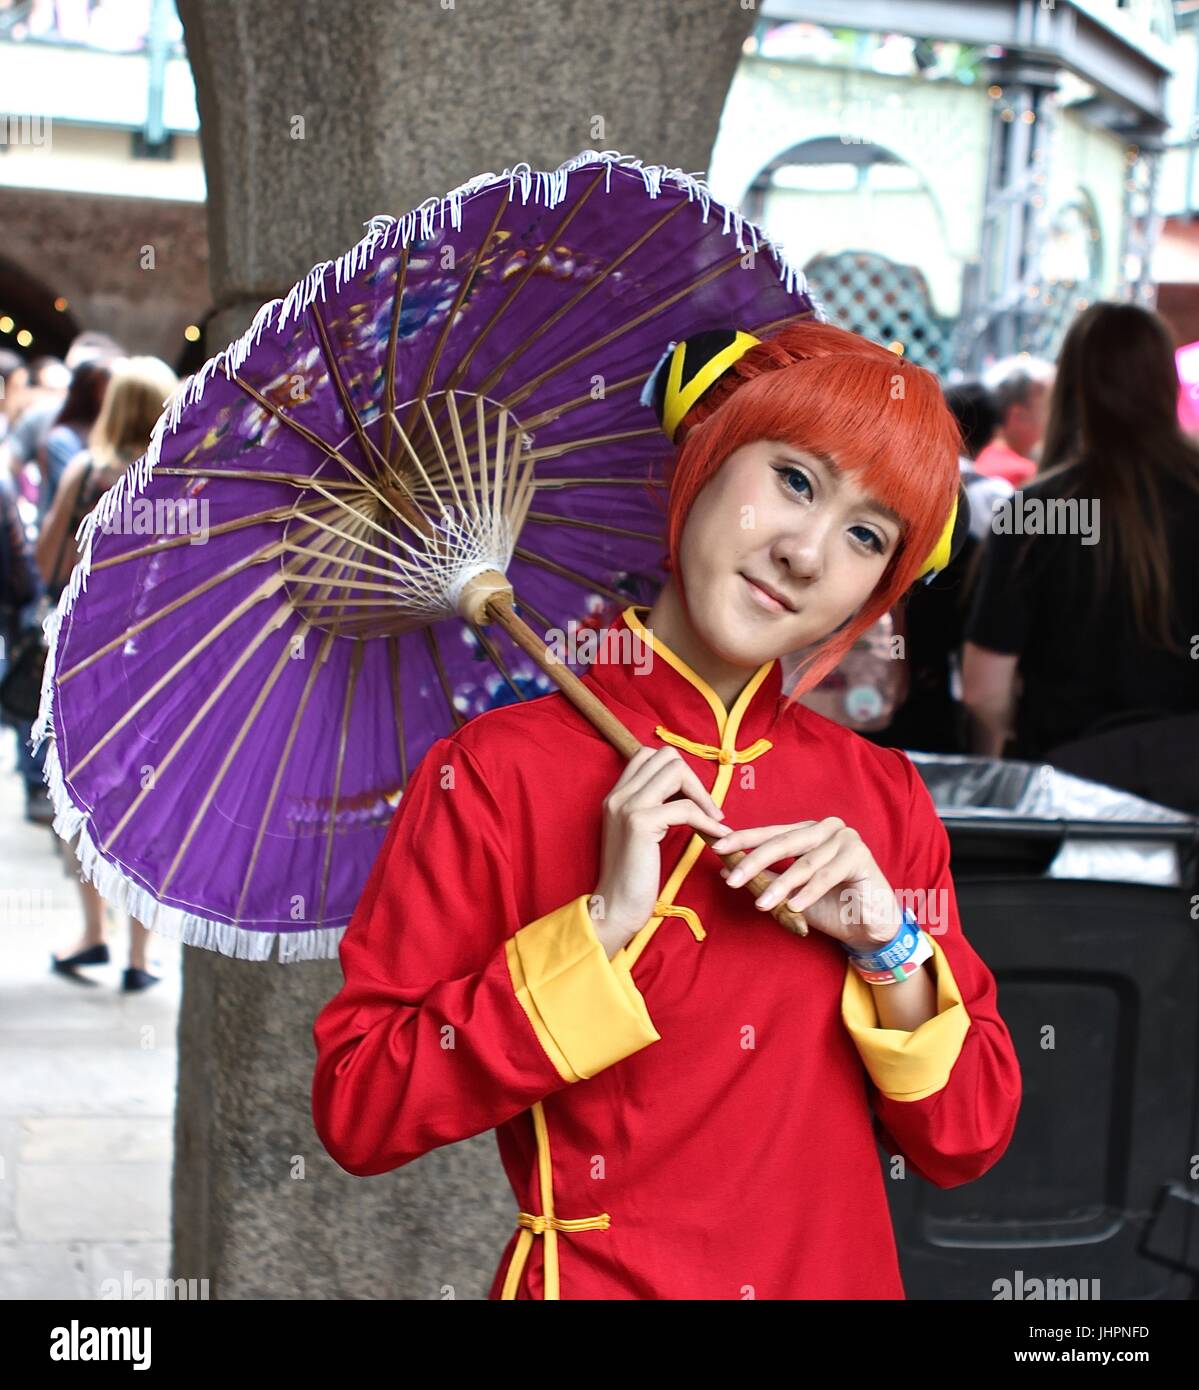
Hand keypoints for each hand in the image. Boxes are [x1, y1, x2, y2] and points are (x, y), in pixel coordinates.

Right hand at [591, 746, 728, 957]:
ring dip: (702, 795)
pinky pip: (686, 808)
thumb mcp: (638, 835)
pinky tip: (716, 836)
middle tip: (706, 810)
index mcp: (616, 795)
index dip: (677, 772)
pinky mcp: (640, 823)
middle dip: (693, 779)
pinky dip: (707, 821)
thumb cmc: (631, 878)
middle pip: (665, 756)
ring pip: (676, 771)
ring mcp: (627, 806)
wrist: (614, 907)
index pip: (649, 755)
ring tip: (713, 821)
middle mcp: (618, 795)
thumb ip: (651, 810)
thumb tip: (685, 795)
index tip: (692, 801)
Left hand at [710, 818, 900, 952]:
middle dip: (755, 861)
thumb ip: (764, 879)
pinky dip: (809, 892)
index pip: (770, 833)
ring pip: (804, 862)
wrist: (868, 926)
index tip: (716, 848)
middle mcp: (826, 829)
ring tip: (762, 903)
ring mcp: (845, 839)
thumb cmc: (829, 906)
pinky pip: (828, 875)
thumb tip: (727, 872)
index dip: (743, 840)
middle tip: (734, 879)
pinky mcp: (861, 856)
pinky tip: (794, 906)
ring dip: (781, 885)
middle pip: (784, 842)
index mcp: (807, 831)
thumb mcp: (790, 893)